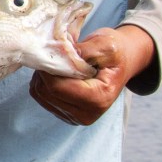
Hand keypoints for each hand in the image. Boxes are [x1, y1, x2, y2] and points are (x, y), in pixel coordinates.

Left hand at [30, 24, 155, 125]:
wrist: (121, 63)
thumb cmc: (114, 53)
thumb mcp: (104, 45)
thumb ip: (82, 51)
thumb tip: (58, 54)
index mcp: (99, 99)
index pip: (57, 87)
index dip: (48, 67)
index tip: (53, 49)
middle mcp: (87, 114)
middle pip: (46, 91)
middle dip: (46, 69)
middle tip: (56, 52)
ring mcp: (75, 117)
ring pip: (40, 94)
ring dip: (43, 74)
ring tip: (60, 62)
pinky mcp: (65, 114)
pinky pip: (41, 96)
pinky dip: (43, 81)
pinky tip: (58, 71)